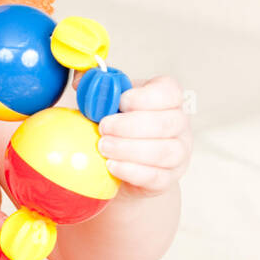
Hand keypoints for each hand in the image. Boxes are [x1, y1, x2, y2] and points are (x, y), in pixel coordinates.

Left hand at [80, 74, 191, 198]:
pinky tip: (112, 165)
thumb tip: (80, 80)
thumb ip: (96, 88)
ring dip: (130, 149)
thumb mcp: (108, 103)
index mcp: (167, 98)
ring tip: (104, 147)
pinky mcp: (168, 178)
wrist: (124, 166)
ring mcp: (178, 153)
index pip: (168, 92)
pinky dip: (131, 171)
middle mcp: (179, 124)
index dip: (143, 97)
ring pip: (165, 151)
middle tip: (103, 128)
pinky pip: (156, 176)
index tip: (118, 102)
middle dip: (130, 126)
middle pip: (167, 122)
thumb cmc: (118, 128)